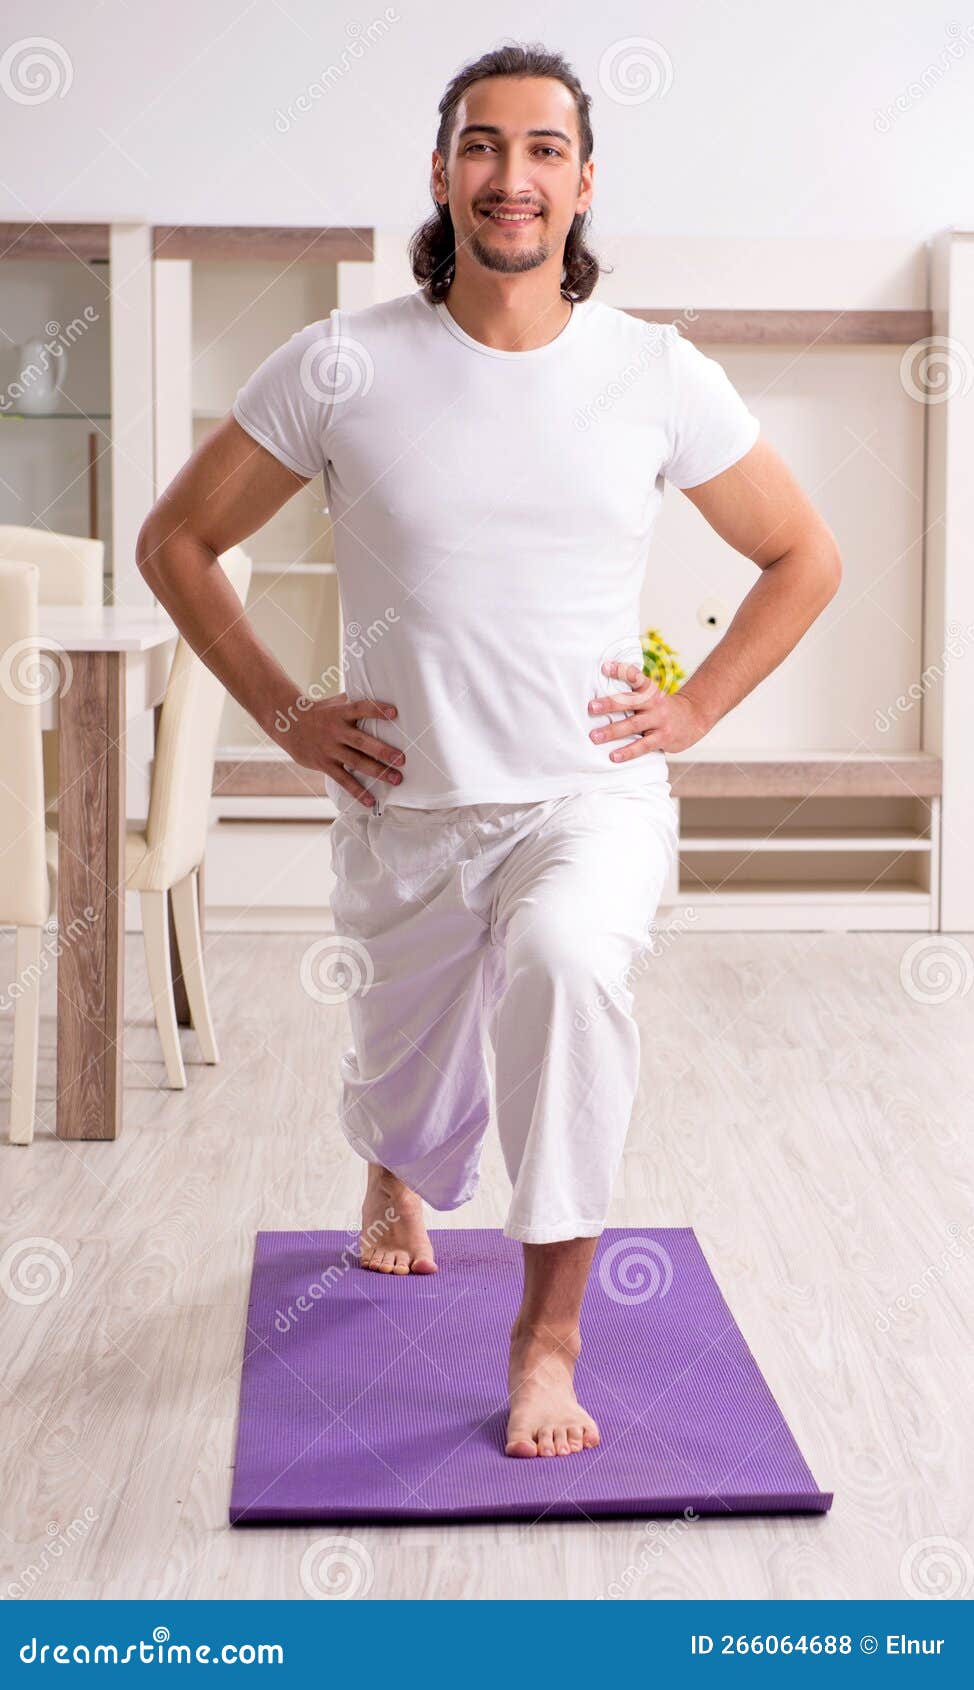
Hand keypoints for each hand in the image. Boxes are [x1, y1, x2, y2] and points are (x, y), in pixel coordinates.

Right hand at [269, 691, 404, 807]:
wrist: (287, 723)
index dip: (376, 710)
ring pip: (356, 762)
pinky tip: (371, 800)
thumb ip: (354, 702)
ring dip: (377, 772)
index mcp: (340, 713)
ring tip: (396, 779)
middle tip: (402, 759)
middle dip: (382, 751)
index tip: (395, 713)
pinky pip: (343, 780)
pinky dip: (357, 791)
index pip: (360, 708)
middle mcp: (335, 731)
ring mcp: (330, 749)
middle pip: (361, 741)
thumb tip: (380, 692)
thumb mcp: (334, 703)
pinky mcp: (324, 764)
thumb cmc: (319, 712)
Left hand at [588, 661, 709, 757]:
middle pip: (631, 702)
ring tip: (595, 737)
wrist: (694, 718)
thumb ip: (632, 693)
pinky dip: (628, 752)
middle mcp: (655, 703)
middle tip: (591, 707)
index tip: (605, 667)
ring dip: (613, 731)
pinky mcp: (663, 738)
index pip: (636, 677)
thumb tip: (602, 689)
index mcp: (650, 690)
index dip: (621, 670)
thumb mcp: (651, 695)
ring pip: (634, 725)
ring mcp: (660, 721)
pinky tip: (613, 756)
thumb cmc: (662, 707)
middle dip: (609, 704)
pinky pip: (643, 746)